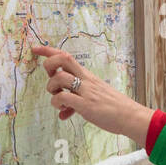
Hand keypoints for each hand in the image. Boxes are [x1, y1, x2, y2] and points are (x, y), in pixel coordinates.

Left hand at [30, 44, 152, 145]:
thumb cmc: (113, 107)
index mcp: (87, 75)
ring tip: (57, 99)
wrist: (130, 116)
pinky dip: (57, 103)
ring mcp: (86, 91)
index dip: (48, 50)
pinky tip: (63, 111)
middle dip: (48, 65)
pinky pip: (63, 97)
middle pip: (62, 58)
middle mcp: (86, 79)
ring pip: (59, 78)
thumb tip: (63, 111)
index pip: (66, 56)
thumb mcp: (94, 96)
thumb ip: (76, 100)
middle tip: (50, 79)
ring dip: (51, 88)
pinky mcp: (86, 105)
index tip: (35, 48)